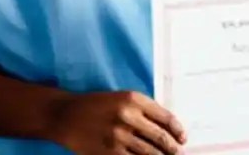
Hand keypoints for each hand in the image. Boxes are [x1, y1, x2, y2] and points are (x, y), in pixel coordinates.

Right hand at [46, 91, 184, 154]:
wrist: (65, 115)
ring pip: (149, 152)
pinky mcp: (108, 152)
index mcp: (134, 99)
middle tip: (179, 154)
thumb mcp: (122, 98)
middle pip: (160, 137)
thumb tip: (168, 128)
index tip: (183, 138)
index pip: (166, 117)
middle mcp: (128, 116)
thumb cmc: (97, 106)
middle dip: (173, 148)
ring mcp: (118, 136)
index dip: (178, 130)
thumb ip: (144, 110)